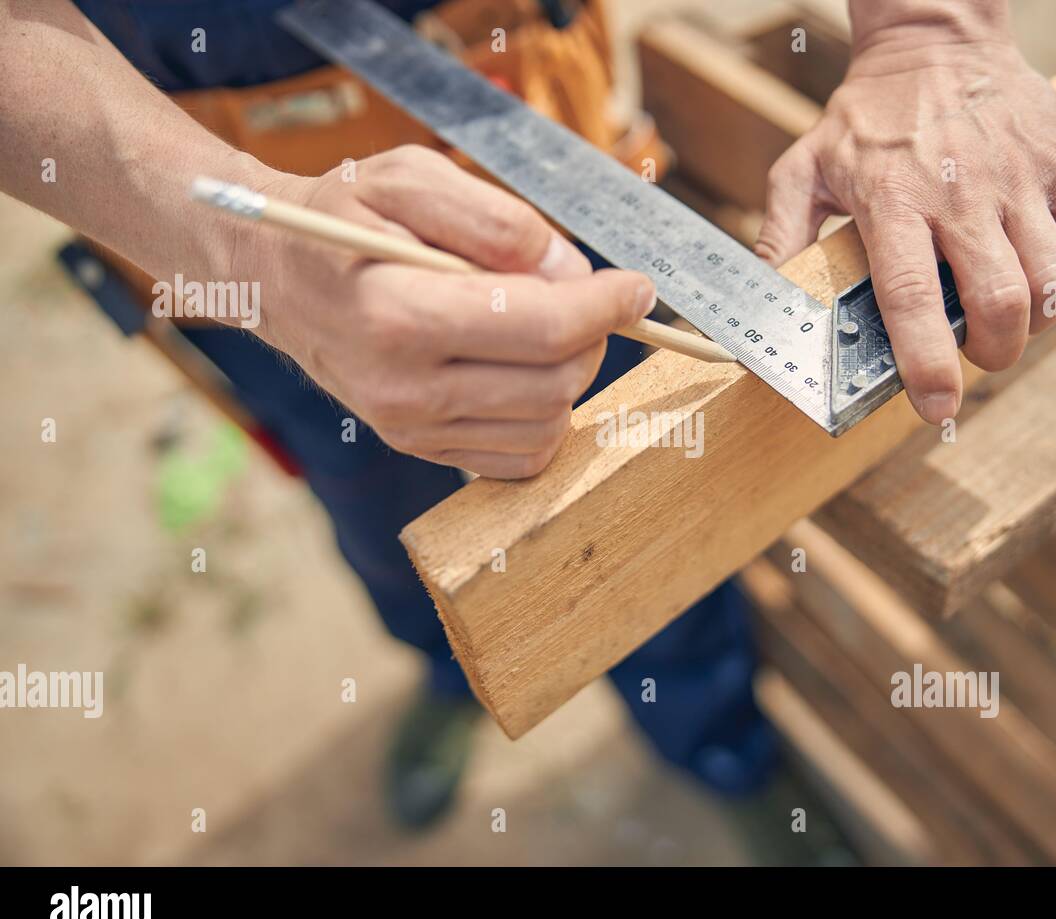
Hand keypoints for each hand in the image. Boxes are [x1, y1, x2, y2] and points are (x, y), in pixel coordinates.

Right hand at [238, 146, 654, 477]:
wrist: (272, 275)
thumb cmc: (342, 216)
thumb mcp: (410, 178)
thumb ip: (498, 219)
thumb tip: (571, 272)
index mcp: (399, 316)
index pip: (543, 328)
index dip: (606, 307)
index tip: (638, 288)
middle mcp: (403, 388)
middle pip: (554, 384)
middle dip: (593, 340)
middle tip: (588, 300)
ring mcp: (410, 429)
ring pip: (545, 427)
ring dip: (570, 378)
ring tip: (547, 328)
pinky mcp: (418, 448)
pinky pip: (518, 458)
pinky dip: (544, 418)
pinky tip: (525, 372)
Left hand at [756, 16, 1055, 423]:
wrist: (934, 40)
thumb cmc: (868, 116)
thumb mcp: (804, 167)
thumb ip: (781, 235)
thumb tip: (764, 303)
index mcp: (891, 203)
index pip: (912, 299)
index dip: (928, 365)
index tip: (936, 407)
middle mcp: (959, 194)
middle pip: (1000, 302)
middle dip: (993, 352)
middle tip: (976, 352)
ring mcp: (1018, 178)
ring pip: (1055, 281)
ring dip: (1038, 321)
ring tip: (1013, 316)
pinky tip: (1055, 278)